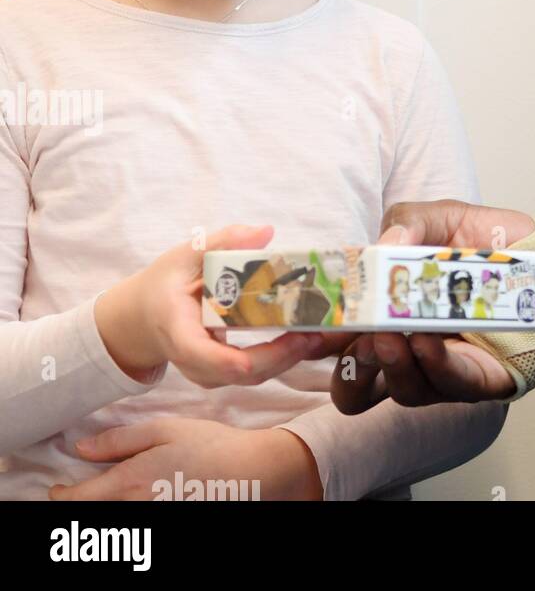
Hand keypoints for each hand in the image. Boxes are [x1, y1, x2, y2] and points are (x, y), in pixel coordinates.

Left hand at [49, 418, 322, 500]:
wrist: (249, 471)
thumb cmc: (208, 445)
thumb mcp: (165, 429)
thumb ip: (120, 439)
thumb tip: (82, 449)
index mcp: (130, 481)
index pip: (79, 499)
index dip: (61, 496)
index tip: (56, 488)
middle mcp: (135, 507)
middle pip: (92, 513)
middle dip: (80, 503)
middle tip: (77, 492)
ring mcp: (151, 518)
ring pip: (111, 520)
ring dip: (103, 506)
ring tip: (108, 492)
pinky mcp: (166, 521)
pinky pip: (134, 520)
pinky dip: (125, 509)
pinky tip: (138, 495)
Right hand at [95, 225, 328, 387]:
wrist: (142, 318)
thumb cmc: (164, 284)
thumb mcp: (185, 255)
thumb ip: (222, 242)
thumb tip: (265, 232)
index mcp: (176, 330)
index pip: (198, 354)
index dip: (224, 361)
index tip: (249, 360)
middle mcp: (193, 360)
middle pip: (235, 372)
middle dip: (276, 358)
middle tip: (312, 334)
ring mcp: (209, 371)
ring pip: (249, 376)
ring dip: (286, 359)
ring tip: (319, 334)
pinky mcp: (224, 372)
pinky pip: (254, 371)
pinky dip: (281, 358)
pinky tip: (308, 337)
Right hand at [330, 199, 534, 414]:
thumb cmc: (493, 243)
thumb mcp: (445, 218)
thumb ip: (408, 221)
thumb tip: (381, 245)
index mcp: (390, 315)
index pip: (339, 340)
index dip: (312, 341)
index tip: (300, 326)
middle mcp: (410, 351)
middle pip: (356, 387)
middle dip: (345, 369)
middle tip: (352, 338)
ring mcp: (443, 370)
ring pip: (400, 389)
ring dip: (391, 362)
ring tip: (395, 332)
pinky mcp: (480, 381)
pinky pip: (448, 385)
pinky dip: (433, 363)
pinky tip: (429, 340)